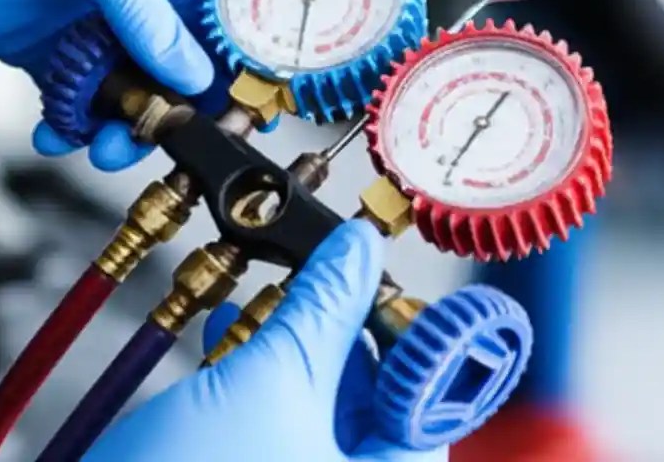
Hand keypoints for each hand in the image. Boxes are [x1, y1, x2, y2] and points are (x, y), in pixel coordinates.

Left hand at [0, 0, 212, 170]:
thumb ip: (143, 11)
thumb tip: (192, 74)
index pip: (215, 21)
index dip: (229, 65)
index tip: (233, 108)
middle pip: (175, 71)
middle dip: (174, 110)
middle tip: (160, 137)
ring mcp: (86, 31)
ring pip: (126, 97)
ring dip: (122, 130)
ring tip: (103, 147)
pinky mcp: (42, 57)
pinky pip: (71, 106)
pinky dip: (69, 129)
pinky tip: (53, 134)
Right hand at [84, 221, 446, 461]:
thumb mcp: (269, 380)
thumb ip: (323, 306)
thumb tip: (356, 251)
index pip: (433, 395)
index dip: (413, 326)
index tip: (386, 273)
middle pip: (378, 391)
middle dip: (343, 324)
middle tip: (326, 271)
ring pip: (322, 398)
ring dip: (295, 338)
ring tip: (274, 295)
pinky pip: (276, 411)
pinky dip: (258, 367)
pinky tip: (231, 331)